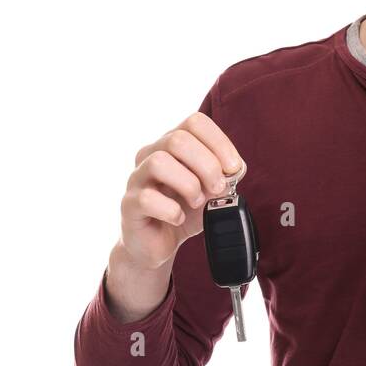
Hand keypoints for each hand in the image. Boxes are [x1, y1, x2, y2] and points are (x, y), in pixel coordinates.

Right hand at [119, 111, 244, 270]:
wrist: (158, 242)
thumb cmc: (184, 210)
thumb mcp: (211, 190)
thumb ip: (224, 175)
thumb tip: (235, 168)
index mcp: (172, 145)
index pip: (195, 123)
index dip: (220, 142)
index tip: (234, 168)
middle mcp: (151, 154)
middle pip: (177, 139)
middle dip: (207, 165)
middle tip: (217, 188)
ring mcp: (137, 178)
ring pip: (159, 162)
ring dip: (188, 185)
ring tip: (196, 202)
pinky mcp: (129, 204)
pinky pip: (148, 198)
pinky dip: (171, 210)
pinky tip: (178, 218)